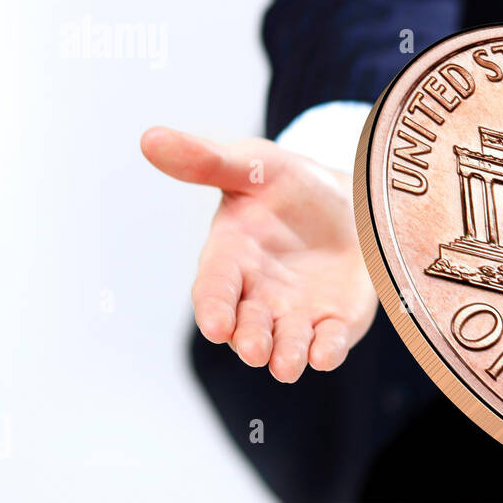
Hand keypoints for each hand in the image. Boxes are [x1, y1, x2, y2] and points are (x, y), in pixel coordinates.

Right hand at [140, 126, 378, 382]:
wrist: (352, 201)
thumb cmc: (292, 185)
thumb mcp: (255, 165)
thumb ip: (208, 160)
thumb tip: (150, 138)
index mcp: (231, 257)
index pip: (214, 288)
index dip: (213, 307)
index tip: (215, 326)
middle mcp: (258, 294)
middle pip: (247, 326)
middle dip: (249, 340)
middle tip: (254, 350)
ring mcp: (296, 314)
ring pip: (285, 345)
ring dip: (285, 356)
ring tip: (287, 364)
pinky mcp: (334, 323)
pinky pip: (328, 345)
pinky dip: (326, 352)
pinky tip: (326, 355)